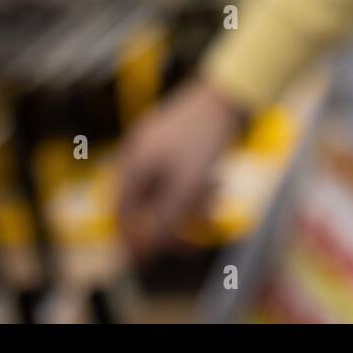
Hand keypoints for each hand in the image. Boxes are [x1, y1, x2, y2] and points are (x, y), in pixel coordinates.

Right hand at [117, 78, 246, 260]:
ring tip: (216, 202)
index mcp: (133, 165)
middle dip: (172, 223)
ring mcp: (158, 146)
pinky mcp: (179, 141)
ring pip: (168, 190)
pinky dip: (196, 187)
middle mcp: (140, 154)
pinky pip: (181, 175)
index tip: (153, 260)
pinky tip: (218, 185)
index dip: (135, 240)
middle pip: (146, 204)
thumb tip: (141, 253)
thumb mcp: (186, 188)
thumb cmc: (206, 137)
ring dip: (190, 205)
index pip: (121, 214)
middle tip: (196, 237)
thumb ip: (164, 222)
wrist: (231, 93)